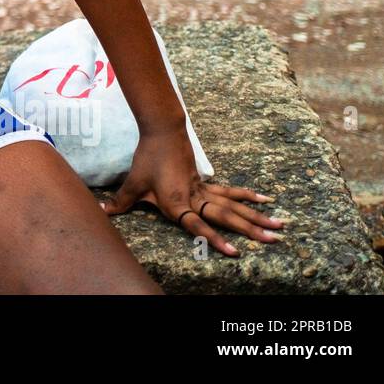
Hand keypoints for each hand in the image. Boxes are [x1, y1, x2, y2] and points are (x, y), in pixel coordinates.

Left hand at [100, 126, 285, 256]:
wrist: (162, 131)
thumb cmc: (147, 159)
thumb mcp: (133, 183)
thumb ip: (121, 202)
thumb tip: (103, 212)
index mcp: (177, 203)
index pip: (197, 226)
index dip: (214, 240)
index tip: (234, 252)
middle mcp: (195, 199)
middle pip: (226, 217)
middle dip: (250, 230)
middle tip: (274, 240)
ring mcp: (203, 190)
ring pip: (234, 206)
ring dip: (256, 216)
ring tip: (280, 225)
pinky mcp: (206, 183)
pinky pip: (230, 192)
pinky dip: (247, 196)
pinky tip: (266, 200)